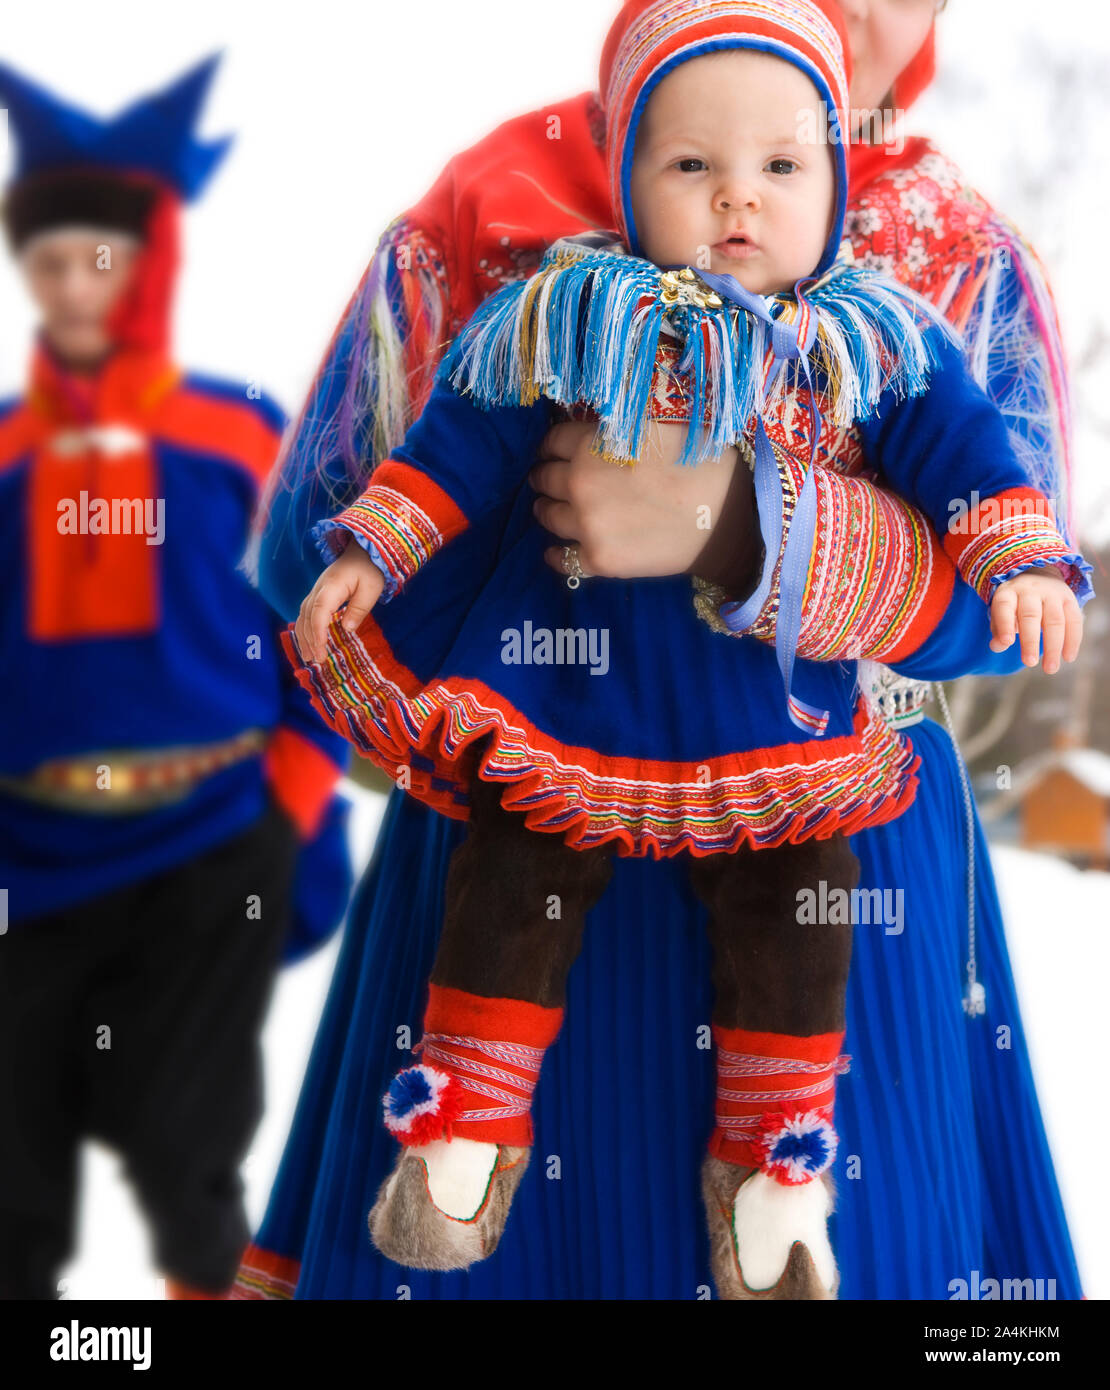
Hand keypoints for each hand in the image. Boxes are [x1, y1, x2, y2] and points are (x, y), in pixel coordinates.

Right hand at [295, 534, 385, 663]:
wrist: (362, 550)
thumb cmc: (369, 569)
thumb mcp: (371, 589)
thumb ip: (359, 608)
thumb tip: (347, 629)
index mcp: (331, 586)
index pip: (319, 611)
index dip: (317, 632)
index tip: (320, 650)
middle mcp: (318, 589)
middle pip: (307, 616)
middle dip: (309, 640)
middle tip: (316, 661)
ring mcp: (316, 591)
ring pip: (303, 615)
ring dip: (303, 636)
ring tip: (308, 657)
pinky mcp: (318, 594)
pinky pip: (306, 613)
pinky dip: (305, 629)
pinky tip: (308, 642)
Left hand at [527, 419, 741, 579]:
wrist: (729, 513)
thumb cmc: (701, 459)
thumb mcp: (655, 420)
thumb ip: (616, 423)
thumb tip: (596, 424)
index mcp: (591, 443)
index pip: (553, 441)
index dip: (555, 446)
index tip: (557, 452)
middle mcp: (579, 482)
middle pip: (544, 479)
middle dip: (547, 478)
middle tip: (553, 481)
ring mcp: (586, 524)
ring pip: (547, 517)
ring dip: (547, 511)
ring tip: (552, 511)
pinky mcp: (599, 559)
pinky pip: (561, 559)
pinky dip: (554, 553)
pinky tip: (555, 550)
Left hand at [988, 567, 1082, 673]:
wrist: (1037, 575)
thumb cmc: (1015, 603)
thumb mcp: (1001, 612)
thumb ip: (999, 630)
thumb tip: (998, 646)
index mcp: (1008, 593)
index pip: (1004, 608)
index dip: (1005, 624)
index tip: (1007, 643)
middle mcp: (1030, 590)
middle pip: (1030, 616)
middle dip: (1030, 641)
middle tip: (1029, 663)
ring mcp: (1051, 593)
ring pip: (1055, 620)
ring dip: (1054, 646)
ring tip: (1051, 668)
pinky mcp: (1069, 598)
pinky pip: (1074, 620)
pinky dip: (1072, 640)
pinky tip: (1068, 657)